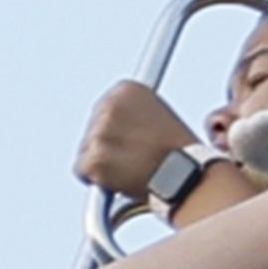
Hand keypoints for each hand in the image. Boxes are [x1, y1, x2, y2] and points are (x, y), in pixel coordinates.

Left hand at [74, 80, 194, 195]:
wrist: (184, 176)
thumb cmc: (178, 151)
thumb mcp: (158, 115)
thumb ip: (132, 112)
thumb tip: (116, 122)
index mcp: (126, 90)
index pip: (105, 107)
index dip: (118, 128)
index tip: (132, 138)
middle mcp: (109, 106)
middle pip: (93, 128)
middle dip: (107, 144)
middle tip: (132, 156)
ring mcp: (100, 133)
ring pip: (86, 150)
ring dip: (102, 162)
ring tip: (131, 168)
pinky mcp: (93, 159)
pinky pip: (82, 170)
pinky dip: (96, 179)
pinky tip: (120, 178)